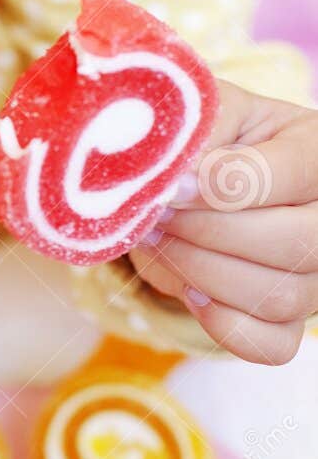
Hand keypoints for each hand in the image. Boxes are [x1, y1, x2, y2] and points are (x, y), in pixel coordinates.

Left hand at [128, 80, 317, 363]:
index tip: (172, 186)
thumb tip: (174, 178)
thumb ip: (194, 133)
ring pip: (279, 296)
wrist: (187, 186)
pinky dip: (221, 323)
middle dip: (208, 232)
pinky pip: (270, 344)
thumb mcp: (199, 114)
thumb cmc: (201, 142)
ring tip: (160, 239)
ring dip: (202, 272)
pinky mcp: (291, 322)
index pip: (291, 173)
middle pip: (295, 243)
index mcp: (316, 150)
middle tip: (156, 215)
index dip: (225, 185)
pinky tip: (190, 289)